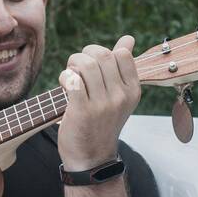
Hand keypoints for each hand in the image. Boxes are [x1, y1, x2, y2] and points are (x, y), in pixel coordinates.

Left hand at [56, 35, 141, 170]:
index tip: (93, 65)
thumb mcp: (118, 96)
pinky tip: (65, 85)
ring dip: (73, 65)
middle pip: (103, 56)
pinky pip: (73, 80)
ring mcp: (103, 105)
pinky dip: (65, 77)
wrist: (91, 158)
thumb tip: (128, 38)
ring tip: (70, 76)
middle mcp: (121, 97)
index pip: (122, 54)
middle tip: (76, 68)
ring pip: (87, 65)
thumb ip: (122, 66)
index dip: (103, 52)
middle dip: (84, 55)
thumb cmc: (101, 122)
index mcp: (133, 90)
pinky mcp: (83, 111)